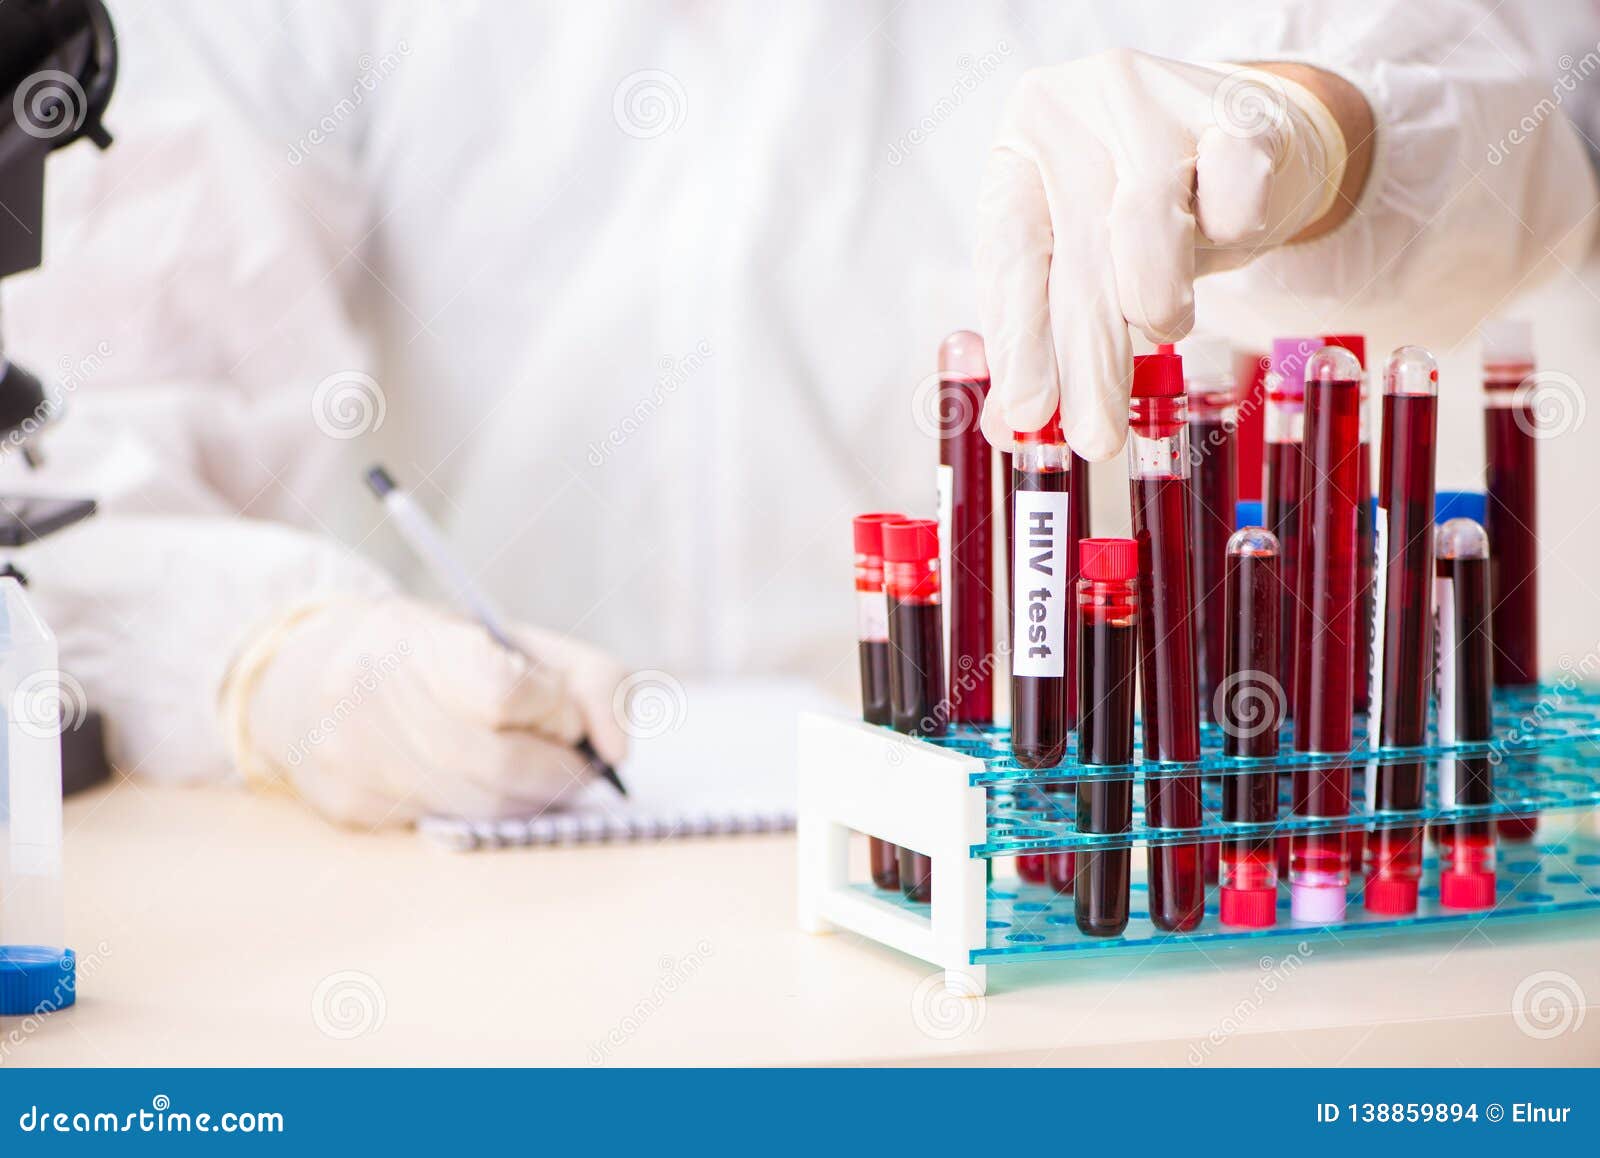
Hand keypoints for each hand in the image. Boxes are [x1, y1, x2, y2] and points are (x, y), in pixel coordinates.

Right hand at [224, 596, 629, 827]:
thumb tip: (617, 750)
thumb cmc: (436, 656)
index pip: (503, 692)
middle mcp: (369, 698)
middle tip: (574, 760)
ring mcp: (352, 759)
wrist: (309, 679)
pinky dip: (488, 810)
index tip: (563, 708)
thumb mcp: (513, 640)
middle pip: (501, 766)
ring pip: (481, 807)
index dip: (552, 709)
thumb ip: (590, 679)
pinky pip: (450, 823)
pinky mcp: (350, 807)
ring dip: (533, 797)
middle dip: (557, 769)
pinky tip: (483, 783)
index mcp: (413, 639)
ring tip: (539, 771)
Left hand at [976, 50, 1366, 458]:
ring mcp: (1158, 103)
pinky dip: (1229, 236)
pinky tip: (1223, 235)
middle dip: (1088, 362)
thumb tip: (1007, 432)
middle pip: (1077, 255)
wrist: (1245, 141)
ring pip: (1147, 226)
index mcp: (1022, 149)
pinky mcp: (1240, 110)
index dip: (1018, 338)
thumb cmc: (1141, 217)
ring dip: (1158, 304)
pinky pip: (1232, 201)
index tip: (1028, 413)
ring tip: (1164, 326)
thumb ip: (1038, 338)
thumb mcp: (1077, 267)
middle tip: (1096, 438)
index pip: (1010, 252)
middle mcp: (1079, 114)